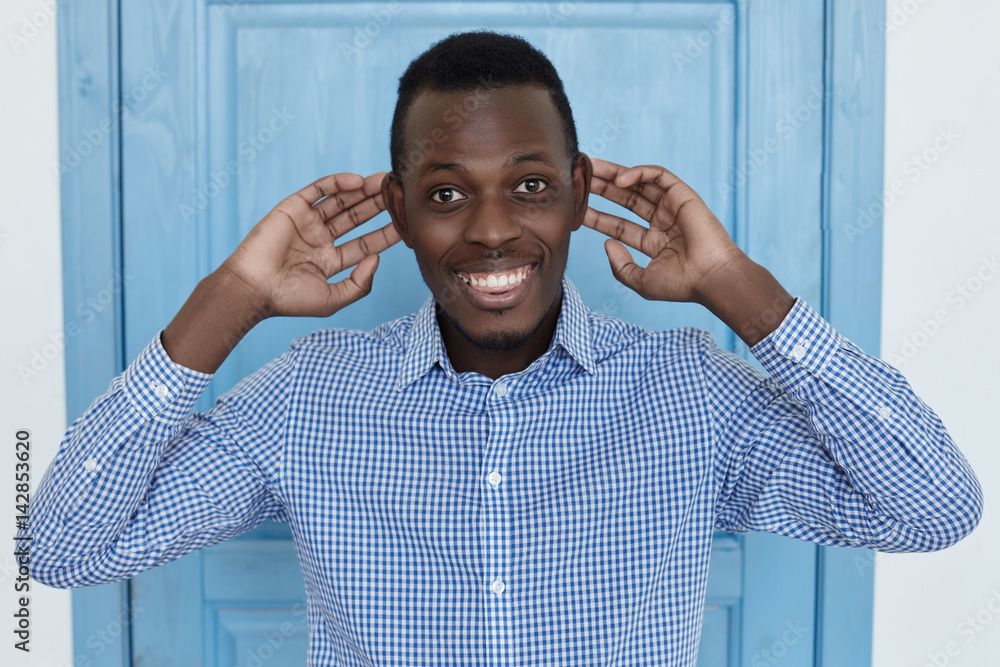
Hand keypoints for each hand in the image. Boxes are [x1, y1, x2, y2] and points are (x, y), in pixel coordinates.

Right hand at [219, 172, 401, 317]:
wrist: (253, 288)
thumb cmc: (289, 299)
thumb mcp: (334, 299)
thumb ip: (360, 284)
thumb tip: (377, 258)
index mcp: (330, 261)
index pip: (365, 244)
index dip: (385, 234)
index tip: (405, 223)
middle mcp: (321, 240)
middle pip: (356, 218)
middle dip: (378, 206)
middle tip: (398, 193)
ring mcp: (307, 223)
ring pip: (341, 201)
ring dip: (363, 191)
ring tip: (384, 181)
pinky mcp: (293, 208)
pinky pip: (319, 190)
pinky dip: (337, 183)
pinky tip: (358, 181)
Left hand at [584, 158, 744, 304]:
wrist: (712, 278)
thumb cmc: (681, 284)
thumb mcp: (641, 281)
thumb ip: (620, 266)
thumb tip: (606, 243)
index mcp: (653, 243)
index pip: (618, 225)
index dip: (596, 216)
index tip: (575, 208)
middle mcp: (661, 223)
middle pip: (625, 200)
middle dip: (601, 188)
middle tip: (578, 177)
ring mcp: (672, 208)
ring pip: (638, 184)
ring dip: (614, 174)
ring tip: (590, 167)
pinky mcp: (683, 195)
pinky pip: (658, 177)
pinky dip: (639, 173)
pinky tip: (621, 179)